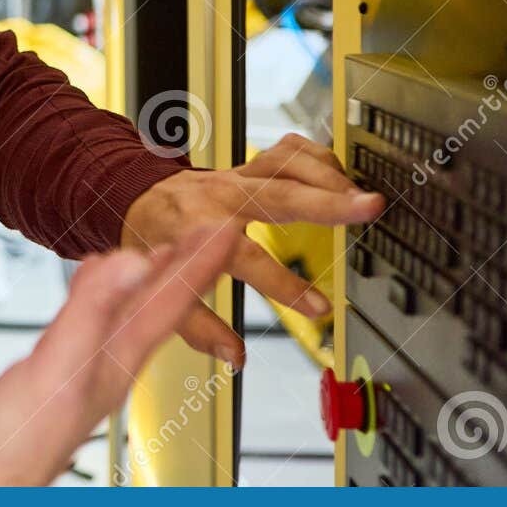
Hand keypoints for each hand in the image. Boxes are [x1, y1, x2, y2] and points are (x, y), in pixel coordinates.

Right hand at [0, 226, 240, 485]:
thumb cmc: (10, 450)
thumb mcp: (56, 371)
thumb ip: (92, 314)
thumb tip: (133, 261)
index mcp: (113, 362)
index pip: (170, 303)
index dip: (200, 263)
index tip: (227, 229)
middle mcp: (104, 364)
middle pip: (157, 306)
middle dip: (186, 266)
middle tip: (213, 229)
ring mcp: (80, 370)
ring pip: (127, 315)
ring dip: (150, 281)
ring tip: (168, 253)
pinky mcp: (51, 372)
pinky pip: (90, 323)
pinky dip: (100, 298)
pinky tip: (96, 293)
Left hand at [120, 132, 383, 367]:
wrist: (137, 198)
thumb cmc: (152, 241)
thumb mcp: (160, 286)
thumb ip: (197, 324)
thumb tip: (233, 355)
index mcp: (196, 228)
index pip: (246, 257)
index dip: (283, 285)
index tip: (319, 308)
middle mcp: (220, 196)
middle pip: (277, 194)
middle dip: (326, 202)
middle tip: (369, 208)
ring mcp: (236, 176)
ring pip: (285, 163)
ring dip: (327, 176)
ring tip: (362, 199)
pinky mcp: (249, 166)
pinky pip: (287, 150)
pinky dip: (317, 158)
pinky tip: (340, 177)